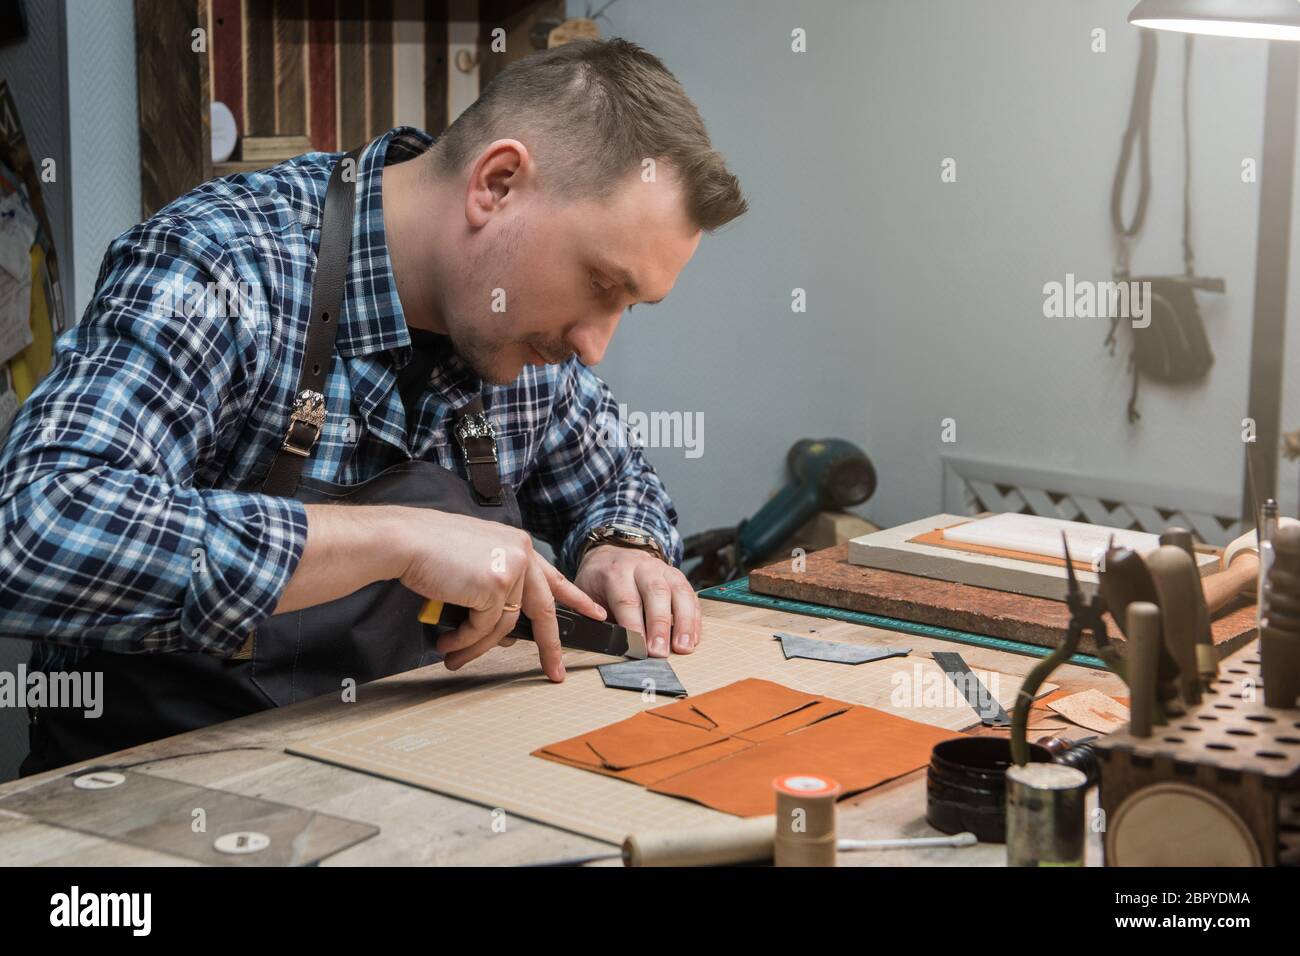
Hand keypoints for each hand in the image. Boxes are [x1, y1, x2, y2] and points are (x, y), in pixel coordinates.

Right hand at [396, 509, 605, 681]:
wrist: (405, 539)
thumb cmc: (429, 550)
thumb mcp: (474, 560)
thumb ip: (496, 586)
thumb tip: (504, 631)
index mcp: (517, 545)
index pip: (554, 577)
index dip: (576, 599)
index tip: (596, 615)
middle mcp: (520, 554)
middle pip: (543, 609)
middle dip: (551, 646)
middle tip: (556, 671)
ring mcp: (510, 569)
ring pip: (504, 626)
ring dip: (476, 647)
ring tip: (453, 656)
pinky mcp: (495, 586)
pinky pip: (484, 628)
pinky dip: (464, 641)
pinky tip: (447, 643)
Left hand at [574, 544, 699, 656]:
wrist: (613, 554)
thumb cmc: (600, 580)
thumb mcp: (586, 593)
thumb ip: (593, 615)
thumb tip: (601, 641)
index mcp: (616, 572)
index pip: (627, 599)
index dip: (634, 626)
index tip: (638, 648)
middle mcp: (642, 567)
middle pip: (656, 593)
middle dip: (660, 625)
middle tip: (660, 652)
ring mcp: (663, 570)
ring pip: (679, 592)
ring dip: (684, 622)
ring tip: (684, 648)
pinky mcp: (677, 577)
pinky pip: (691, 596)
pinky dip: (694, 618)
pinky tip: (693, 638)